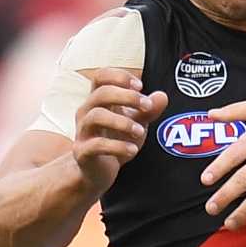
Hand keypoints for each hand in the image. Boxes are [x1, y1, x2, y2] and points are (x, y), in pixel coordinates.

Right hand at [72, 67, 164, 192]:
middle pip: (101, 93)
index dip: (120, 76)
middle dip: (127, 97)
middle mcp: (87, 112)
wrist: (98, 171)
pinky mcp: (82, 152)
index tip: (140, 86)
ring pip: (96, 116)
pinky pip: (96, 145)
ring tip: (140, 131)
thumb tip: (163, 96)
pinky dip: (117, 146)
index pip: (101, 75)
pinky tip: (132, 150)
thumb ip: (148, 110)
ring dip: (122, 121)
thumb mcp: (136, 122)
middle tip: (147, 107)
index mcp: (98, 100)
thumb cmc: (116, 139)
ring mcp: (82, 131)